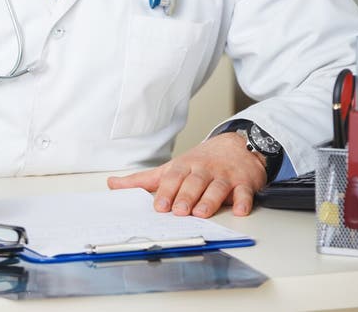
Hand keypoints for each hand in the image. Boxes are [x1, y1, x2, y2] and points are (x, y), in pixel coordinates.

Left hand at [107, 133, 266, 217]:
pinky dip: (243, 201)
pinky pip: (245, 191)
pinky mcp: (244, 182)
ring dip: (210, 200)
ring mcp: (225, 175)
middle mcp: (204, 169)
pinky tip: (240, 210)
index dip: (166, 191)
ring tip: (202, 213)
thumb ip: (144, 180)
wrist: (237, 145)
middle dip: (186, 196)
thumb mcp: (172, 167)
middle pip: (194, 182)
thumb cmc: (200, 162)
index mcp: (185, 166)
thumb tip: (113, 185)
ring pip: (217, 187)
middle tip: (179, 211)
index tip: (158, 206)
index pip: (173, 177)